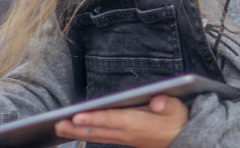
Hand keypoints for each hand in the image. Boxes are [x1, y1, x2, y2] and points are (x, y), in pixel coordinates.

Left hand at [54, 95, 188, 147]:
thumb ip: (167, 104)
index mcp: (137, 123)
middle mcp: (127, 133)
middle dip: (76, 127)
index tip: (77, 116)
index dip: (94, 118)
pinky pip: (100, 138)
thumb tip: (158, 101)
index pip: (111, 119)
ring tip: (59, 127)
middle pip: (97, 130)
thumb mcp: (177, 109)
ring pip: (96, 135)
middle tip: (57, 123)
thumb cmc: (177, 120)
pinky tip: (76, 131)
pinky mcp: (123, 139)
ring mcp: (124, 138)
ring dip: (76, 132)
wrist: (182, 138)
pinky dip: (86, 134)